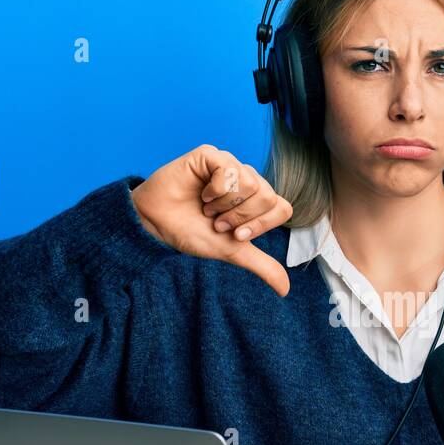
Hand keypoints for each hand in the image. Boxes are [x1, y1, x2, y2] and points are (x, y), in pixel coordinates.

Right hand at [131, 144, 293, 295]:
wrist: (158, 226)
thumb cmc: (192, 233)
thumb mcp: (233, 252)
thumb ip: (262, 265)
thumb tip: (285, 290)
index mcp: (256, 199)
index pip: (281, 208)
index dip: (261, 225)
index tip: (236, 234)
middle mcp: (246, 178)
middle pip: (267, 196)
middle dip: (240, 217)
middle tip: (217, 221)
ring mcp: (229, 164)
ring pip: (250, 183)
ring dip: (225, 205)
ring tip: (207, 208)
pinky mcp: (210, 154)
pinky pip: (229, 170)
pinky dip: (215, 190)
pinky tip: (202, 194)